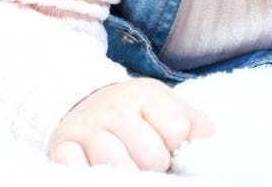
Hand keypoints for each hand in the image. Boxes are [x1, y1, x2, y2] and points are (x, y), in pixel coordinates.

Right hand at [48, 77, 214, 169]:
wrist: (85, 105)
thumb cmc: (137, 116)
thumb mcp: (168, 109)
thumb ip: (195, 124)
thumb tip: (208, 143)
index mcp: (146, 93)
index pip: (178, 131)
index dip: (177, 148)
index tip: (169, 147)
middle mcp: (115, 106)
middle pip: (150, 154)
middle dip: (154, 167)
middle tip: (147, 163)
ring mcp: (87, 128)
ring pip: (116, 166)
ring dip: (126, 176)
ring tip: (128, 169)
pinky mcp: (63, 148)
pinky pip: (77, 172)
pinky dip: (90, 178)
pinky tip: (99, 174)